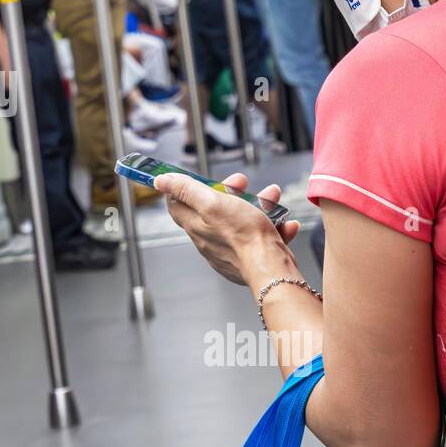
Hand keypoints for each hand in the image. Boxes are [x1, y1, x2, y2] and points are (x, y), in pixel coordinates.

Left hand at [154, 171, 299, 286]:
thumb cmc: (243, 236)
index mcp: (196, 225)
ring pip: (240, 220)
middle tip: (241, 182)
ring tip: (271, 198)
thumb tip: (160, 181)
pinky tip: (284, 224)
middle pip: (212, 209)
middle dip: (229, 191)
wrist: (270, 267)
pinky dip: (273, 228)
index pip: (178, 205)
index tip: (194, 179)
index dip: (183, 188)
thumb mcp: (211, 202)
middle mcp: (209, 239)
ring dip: (258, 205)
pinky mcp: (249, 257)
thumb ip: (186, 190)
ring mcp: (229, 249)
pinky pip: (260, 237)